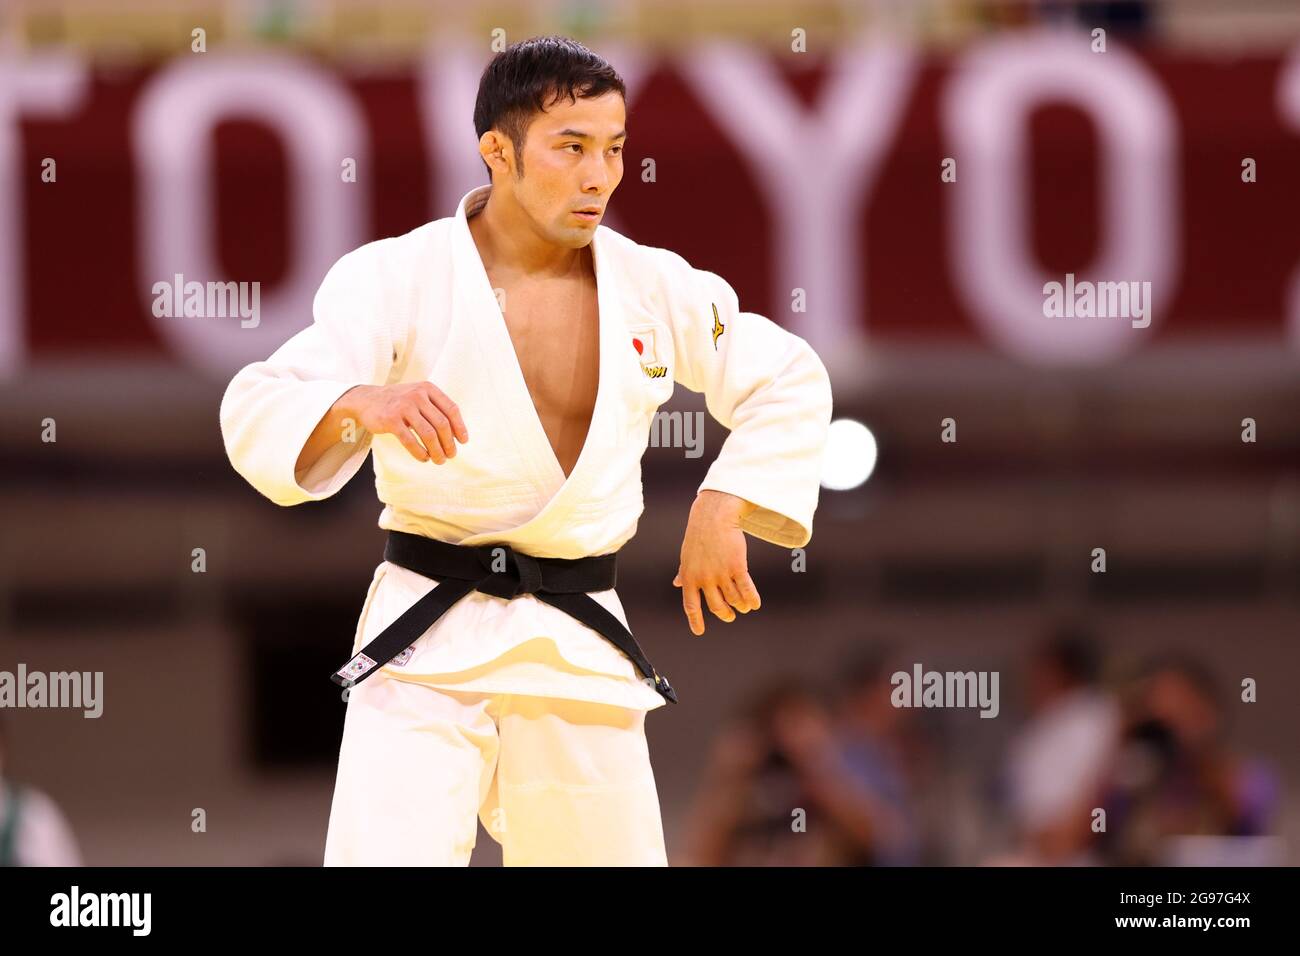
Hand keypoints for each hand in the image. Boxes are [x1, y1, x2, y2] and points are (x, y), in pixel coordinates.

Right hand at [340, 382, 468, 462]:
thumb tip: (457, 435)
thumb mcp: (419, 397)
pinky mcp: (391, 420)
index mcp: (428, 389)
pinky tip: (424, 459)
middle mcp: (417, 395)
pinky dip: (420, 453)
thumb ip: (436, 409)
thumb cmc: (399, 402)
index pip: (451, 409)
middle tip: (451, 455)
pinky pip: (410, 441)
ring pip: (428, 434)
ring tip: (440, 460)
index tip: (463, 441)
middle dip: (449, 443)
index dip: (460, 427)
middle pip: (442, 424)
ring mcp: (403, 407)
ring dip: (437, 451)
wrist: (367, 399)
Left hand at [673, 490, 761, 635]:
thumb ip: (684, 572)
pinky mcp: (737, 567)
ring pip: (733, 600)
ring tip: (745, 606)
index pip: (691, 606)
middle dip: (725, 614)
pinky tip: (756, 603)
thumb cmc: (699, 535)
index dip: (695, 620)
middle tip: (730, 616)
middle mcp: (704, 579)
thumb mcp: (687, 556)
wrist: (714, 516)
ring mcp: (720, 574)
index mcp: (689, 577)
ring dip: (741, 606)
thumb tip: (677, 584)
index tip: (699, 632)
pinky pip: (746, 590)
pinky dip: (752, 599)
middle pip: (716, 606)